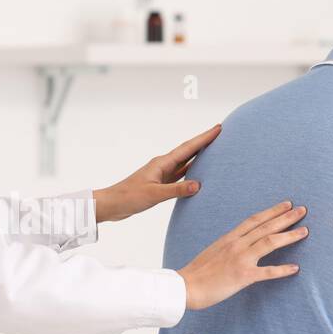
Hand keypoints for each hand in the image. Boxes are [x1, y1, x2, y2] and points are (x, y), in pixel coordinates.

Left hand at [92, 124, 221, 223]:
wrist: (112, 204)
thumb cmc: (129, 197)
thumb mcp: (154, 194)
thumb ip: (176, 190)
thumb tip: (198, 185)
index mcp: (162, 163)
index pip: (188, 148)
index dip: (204, 138)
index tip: (218, 128)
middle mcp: (163, 166)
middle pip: (188, 151)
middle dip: (204, 142)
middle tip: (220, 133)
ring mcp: (161, 174)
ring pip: (184, 162)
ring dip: (198, 156)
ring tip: (214, 150)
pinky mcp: (160, 184)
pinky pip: (180, 175)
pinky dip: (190, 172)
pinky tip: (198, 173)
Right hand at [177, 201, 307, 309]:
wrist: (186, 286)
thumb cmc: (197, 272)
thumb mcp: (213, 252)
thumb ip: (228, 246)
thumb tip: (240, 244)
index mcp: (229, 238)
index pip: (254, 220)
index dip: (272, 211)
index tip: (286, 204)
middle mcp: (236, 245)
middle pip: (266, 227)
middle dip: (286, 217)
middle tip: (303, 210)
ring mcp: (240, 259)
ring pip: (269, 242)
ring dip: (289, 236)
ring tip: (305, 231)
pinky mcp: (243, 276)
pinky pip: (267, 272)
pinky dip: (283, 270)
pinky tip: (296, 268)